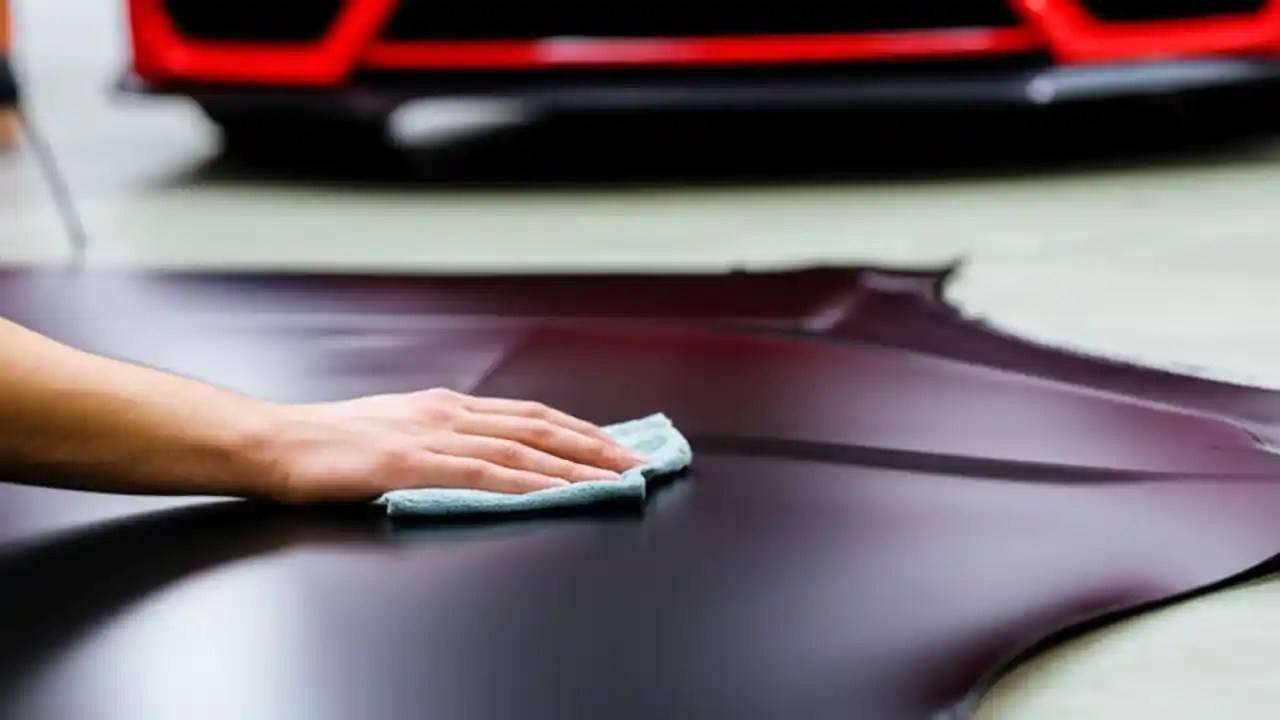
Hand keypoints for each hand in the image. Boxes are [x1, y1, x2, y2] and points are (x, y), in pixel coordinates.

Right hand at [257, 389, 647, 503]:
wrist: (277, 442)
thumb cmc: (329, 441)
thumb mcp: (399, 429)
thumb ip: (443, 438)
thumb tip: (483, 454)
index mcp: (448, 405)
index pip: (532, 415)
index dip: (580, 430)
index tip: (615, 445)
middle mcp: (450, 412)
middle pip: (541, 426)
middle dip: (596, 445)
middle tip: (637, 462)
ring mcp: (433, 435)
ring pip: (521, 448)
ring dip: (573, 465)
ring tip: (612, 479)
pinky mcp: (412, 462)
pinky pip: (480, 473)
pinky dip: (524, 482)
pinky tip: (552, 491)